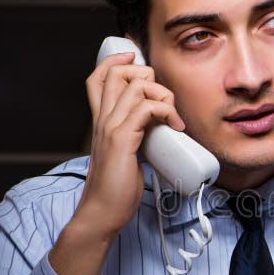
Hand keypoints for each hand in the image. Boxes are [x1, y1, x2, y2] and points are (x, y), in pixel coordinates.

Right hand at [49, 50, 184, 274]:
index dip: (117, 61)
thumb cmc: (116, 190)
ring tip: (173, 117)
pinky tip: (175, 126)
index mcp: (101, 121)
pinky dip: (166, 110)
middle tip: (163, 99)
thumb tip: (160, 129)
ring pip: (137, 85)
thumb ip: (137, 137)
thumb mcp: (127, 154)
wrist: (102, 213)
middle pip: (117, 72)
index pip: (99, 77)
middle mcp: (102, 119)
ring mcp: (110, 128)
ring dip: (163, 94)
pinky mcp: (122, 140)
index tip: (138, 62)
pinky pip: (146, 108)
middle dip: (147, 74)